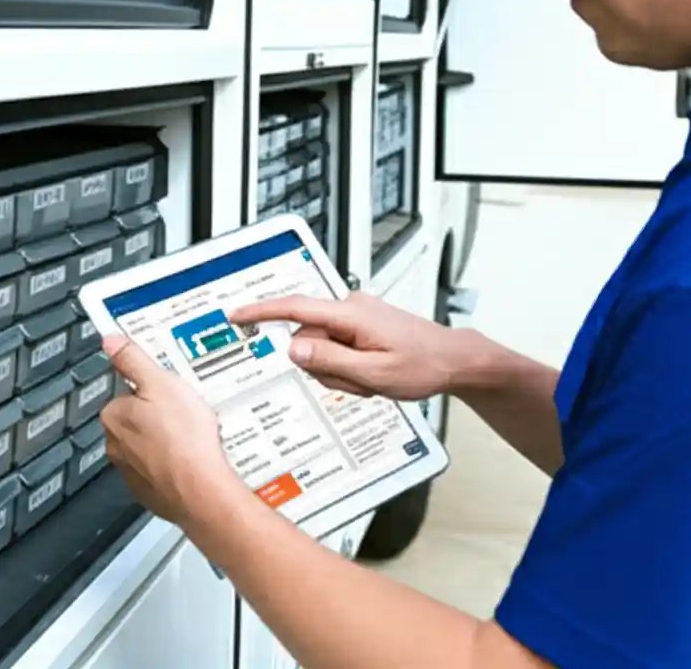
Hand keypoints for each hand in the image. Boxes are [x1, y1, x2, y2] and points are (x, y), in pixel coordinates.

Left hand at [99, 335, 246, 525]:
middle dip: (161, 417)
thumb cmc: (184, 437)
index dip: (155, 390)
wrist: (201, 491)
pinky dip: (174, 467)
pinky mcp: (149, 493)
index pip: (130, 393)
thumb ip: (133, 360)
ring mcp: (131, 473)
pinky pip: (161, 472)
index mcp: (114, 415)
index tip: (173, 392)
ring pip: (150, 447)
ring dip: (168, 443)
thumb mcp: (161, 383)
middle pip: (139, 421)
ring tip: (197, 439)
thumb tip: (109, 340)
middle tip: (189, 414)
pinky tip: (194, 462)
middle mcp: (115, 445)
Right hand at [231, 292, 463, 400]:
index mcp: (351, 315)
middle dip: (324, 367)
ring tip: (370, 378)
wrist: (453, 359)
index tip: (238, 315)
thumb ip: (330, 361)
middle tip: (358, 382)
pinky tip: (371, 373)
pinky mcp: (359, 324)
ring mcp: (355, 315)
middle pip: (309, 340)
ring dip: (339, 370)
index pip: (295, 309)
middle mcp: (350, 308)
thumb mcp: (374, 374)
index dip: (263, 312)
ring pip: (322, 348)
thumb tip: (292, 349)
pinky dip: (348, 365)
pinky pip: (336, 347)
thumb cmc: (422, 365)